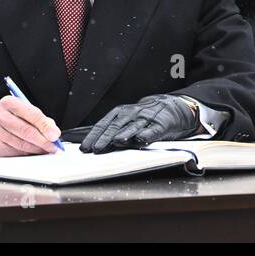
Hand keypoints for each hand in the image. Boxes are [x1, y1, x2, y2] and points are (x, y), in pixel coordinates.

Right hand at [0, 95, 61, 156]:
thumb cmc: (11, 119)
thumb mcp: (24, 112)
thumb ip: (40, 119)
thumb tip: (53, 132)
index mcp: (9, 102)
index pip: (31, 114)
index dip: (45, 126)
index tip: (55, 135)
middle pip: (26, 131)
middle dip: (43, 140)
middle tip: (53, 146)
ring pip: (21, 144)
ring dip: (37, 149)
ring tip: (45, 149)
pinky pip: (15, 152)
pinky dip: (27, 153)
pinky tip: (32, 151)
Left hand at [80, 94, 200, 152]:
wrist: (169, 107)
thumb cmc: (143, 117)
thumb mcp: (126, 119)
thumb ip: (112, 130)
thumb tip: (92, 144)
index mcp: (120, 113)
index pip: (103, 124)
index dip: (93, 135)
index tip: (85, 147)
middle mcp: (132, 113)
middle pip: (116, 125)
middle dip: (105, 137)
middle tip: (96, 148)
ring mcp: (146, 118)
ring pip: (133, 126)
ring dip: (125, 133)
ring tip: (117, 141)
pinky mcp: (161, 124)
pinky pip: (153, 129)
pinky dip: (147, 134)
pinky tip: (141, 139)